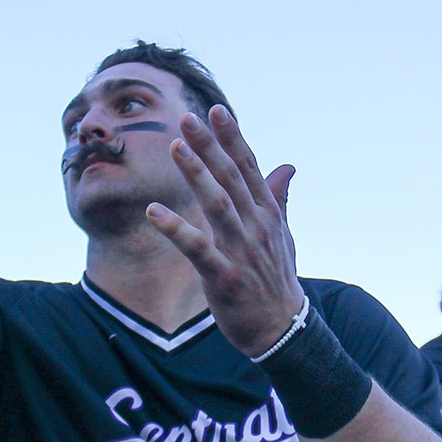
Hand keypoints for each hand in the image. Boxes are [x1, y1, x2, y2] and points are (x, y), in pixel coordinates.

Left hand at [146, 106, 302, 357]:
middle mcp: (256, 227)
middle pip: (231, 179)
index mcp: (268, 214)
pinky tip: (153, 212)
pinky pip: (197, 249)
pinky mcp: (224, 277)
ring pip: (216, 205)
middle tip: (187, 118)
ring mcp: (241, 251)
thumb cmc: (277, 279)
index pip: (249, 168)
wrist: (282, 330)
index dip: (232, 139)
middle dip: (210, 147)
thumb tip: (287, 166)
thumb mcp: (283, 235)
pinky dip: (176, 229)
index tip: (216, 111)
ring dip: (195, 174)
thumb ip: (279, 198)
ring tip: (174, 147)